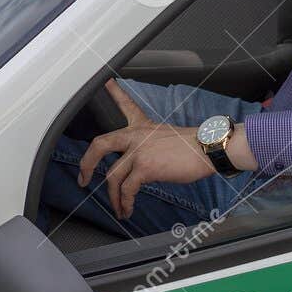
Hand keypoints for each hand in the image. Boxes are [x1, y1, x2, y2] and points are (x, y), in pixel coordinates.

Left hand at [77, 81, 217, 219]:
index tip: (105, 82)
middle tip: (83, 178)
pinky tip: (127, 210)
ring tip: (118, 209)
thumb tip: (142, 163)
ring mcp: (139, 151)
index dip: (113, 92)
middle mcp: (136, 135)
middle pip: (100, 144)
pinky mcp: (145, 167)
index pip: (125, 104)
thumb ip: (148, 145)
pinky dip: (125, 203)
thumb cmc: (193, 147)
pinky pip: (127, 189)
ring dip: (113, 197)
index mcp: (142, 125)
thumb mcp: (166, 136)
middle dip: (87, 163)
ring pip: (112, 176)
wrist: (208, 148)